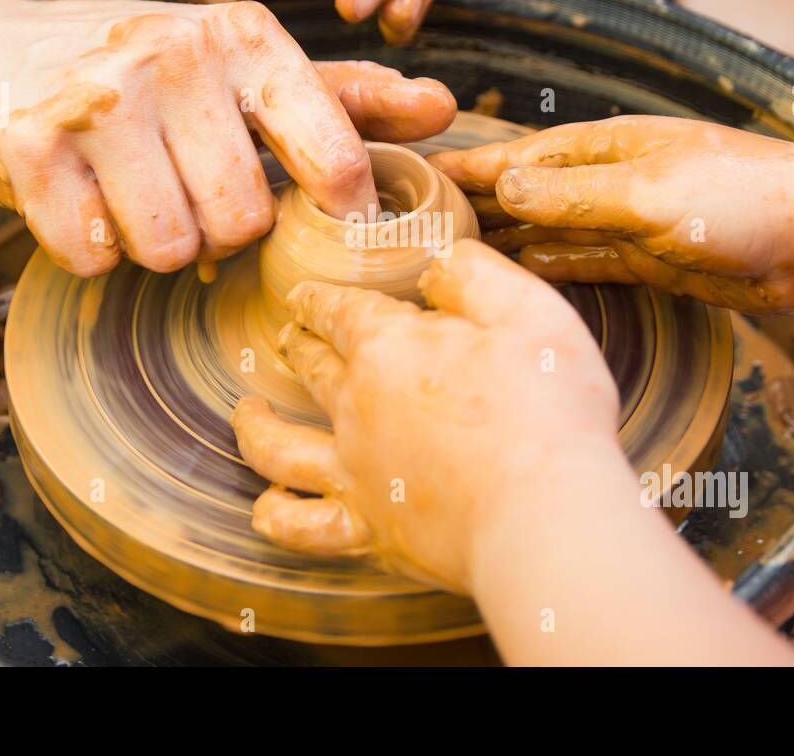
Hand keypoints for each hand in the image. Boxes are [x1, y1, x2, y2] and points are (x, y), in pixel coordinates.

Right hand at [0, 0, 454, 276]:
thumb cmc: (140, 73)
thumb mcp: (243, 70)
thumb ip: (342, 98)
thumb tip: (444, 110)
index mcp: (244, 37)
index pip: (330, 150)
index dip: (340, 203)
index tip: (334, 218)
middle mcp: (174, 55)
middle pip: (243, 222)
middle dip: (216, 227)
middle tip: (184, 187)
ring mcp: (98, 97)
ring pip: (172, 248)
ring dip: (154, 242)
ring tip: (131, 191)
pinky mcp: (30, 145)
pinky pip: (96, 256)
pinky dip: (88, 248)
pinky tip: (78, 198)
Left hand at [229, 239, 620, 591]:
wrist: (545, 516)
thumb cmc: (547, 410)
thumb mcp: (528, 311)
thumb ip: (474, 274)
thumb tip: (437, 261)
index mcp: (388, 348)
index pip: (338, 311)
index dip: (319, 299)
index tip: (305, 295)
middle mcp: (357, 408)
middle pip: (311, 368)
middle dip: (298, 345)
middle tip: (290, 336)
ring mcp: (357, 473)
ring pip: (280, 449)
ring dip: (256, 428)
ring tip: (247, 414)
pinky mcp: (373, 531)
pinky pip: (304, 526)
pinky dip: (278, 517)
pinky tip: (268, 511)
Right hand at [428, 117, 793, 313]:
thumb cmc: (741, 197)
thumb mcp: (647, 193)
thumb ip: (572, 194)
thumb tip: (500, 186)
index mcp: (604, 148)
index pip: (516, 158)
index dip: (465, 168)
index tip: (414, 175)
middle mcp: (608, 180)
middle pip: (526, 194)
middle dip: (475, 207)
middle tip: (415, 227)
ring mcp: (628, 220)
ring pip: (550, 231)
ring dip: (507, 241)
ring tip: (451, 256)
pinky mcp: (650, 259)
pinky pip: (586, 262)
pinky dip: (551, 268)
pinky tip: (518, 276)